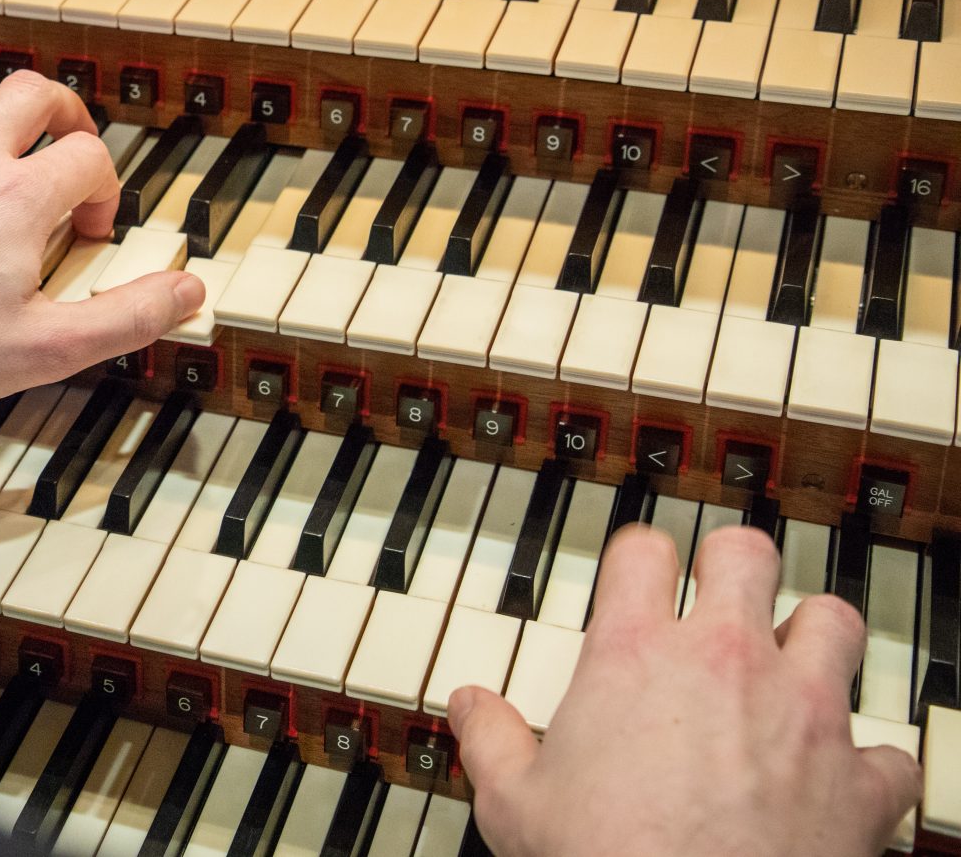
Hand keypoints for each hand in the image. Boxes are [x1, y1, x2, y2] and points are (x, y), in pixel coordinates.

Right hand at [449, 524, 920, 856]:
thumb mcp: (515, 804)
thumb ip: (489, 741)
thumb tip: (467, 707)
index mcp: (635, 655)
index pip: (642, 552)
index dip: (637, 558)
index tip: (638, 575)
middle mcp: (726, 665)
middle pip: (746, 555)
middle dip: (733, 567)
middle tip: (719, 590)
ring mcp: (804, 715)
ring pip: (833, 624)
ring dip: (815, 639)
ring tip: (791, 663)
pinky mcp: (859, 782)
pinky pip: (888, 752)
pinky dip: (869, 762)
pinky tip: (842, 777)